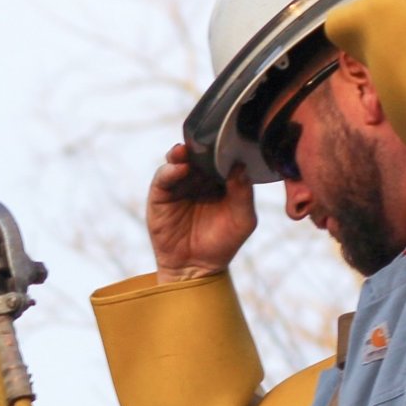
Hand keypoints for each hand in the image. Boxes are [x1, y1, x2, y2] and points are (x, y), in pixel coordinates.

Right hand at [146, 141, 255, 280]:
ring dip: (183, 153)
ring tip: (186, 151)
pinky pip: (164, 177)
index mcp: (222, 181)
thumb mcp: (242, 220)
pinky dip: (171, 170)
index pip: (223, 157)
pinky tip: (180, 168)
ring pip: (180, 161)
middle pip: (200, 154)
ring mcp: (180, 184)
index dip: (226, 147)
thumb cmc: (223, 243)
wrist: (196, 268)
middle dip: (203, 146)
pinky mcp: (161, 194)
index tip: (230, 138)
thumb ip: (244, 193)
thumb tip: (240, 167)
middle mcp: (200, 178)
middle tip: (208, 137)